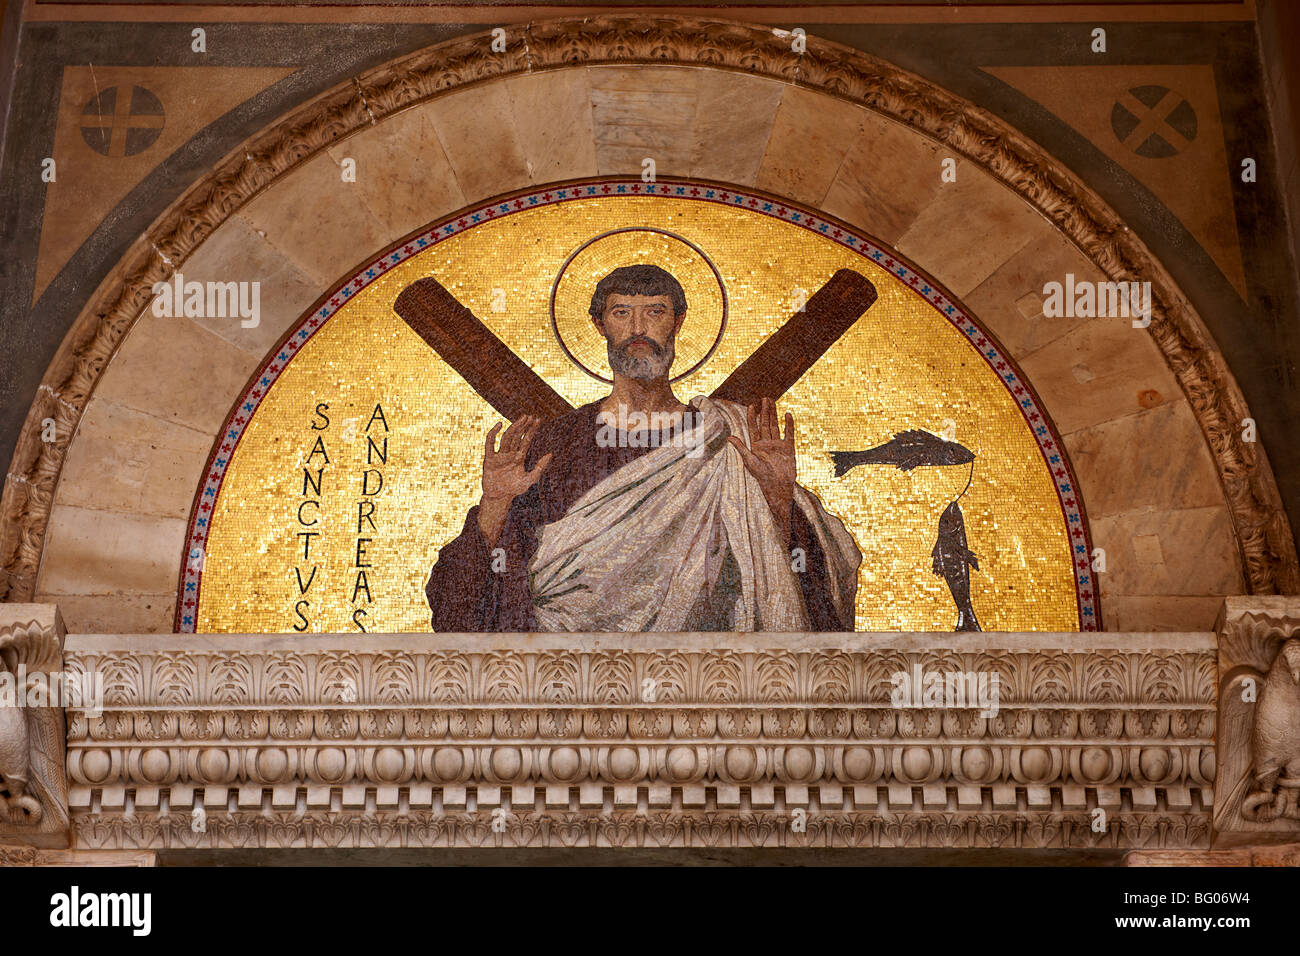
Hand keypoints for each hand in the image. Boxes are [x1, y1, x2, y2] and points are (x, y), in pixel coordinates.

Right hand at [478, 415, 551, 544]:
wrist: (499, 497)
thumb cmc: (514, 489)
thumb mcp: (529, 479)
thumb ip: (540, 467)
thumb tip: (551, 454)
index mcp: (519, 457)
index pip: (526, 440)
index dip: (531, 431)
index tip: (537, 420)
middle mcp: (509, 454)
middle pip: (517, 436)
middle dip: (523, 426)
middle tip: (530, 416)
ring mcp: (499, 455)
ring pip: (507, 438)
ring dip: (514, 427)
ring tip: (522, 419)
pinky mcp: (489, 458)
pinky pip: (490, 443)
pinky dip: (493, 433)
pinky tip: (499, 425)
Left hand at [727, 397, 795, 538]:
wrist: (778, 487)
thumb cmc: (762, 477)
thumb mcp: (750, 461)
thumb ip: (741, 447)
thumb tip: (729, 436)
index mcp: (756, 446)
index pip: (753, 428)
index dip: (752, 417)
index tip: (751, 405)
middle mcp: (766, 444)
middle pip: (765, 424)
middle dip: (765, 411)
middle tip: (765, 398)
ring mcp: (778, 445)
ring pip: (775, 426)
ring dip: (774, 414)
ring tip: (773, 402)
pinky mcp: (789, 449)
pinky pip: (788, 434)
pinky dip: (788, 424)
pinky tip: (787, 414)